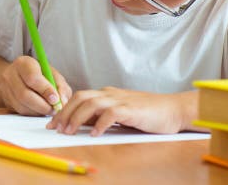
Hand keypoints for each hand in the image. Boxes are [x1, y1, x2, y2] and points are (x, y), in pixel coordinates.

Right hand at [0, 56, 71, 115]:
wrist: (18, 75)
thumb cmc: (39, 73)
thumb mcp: (52, 74)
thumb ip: (60, 86)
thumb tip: (62, 102)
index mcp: (23, 63)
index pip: (32, 78)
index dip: (45, 90)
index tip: (56, 99)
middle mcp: (10, 74)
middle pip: (25, 95)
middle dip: (43, 105)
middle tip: (55, 109)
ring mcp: (5, 88)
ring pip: (22, 105)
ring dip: (39, 111)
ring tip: (49, 109)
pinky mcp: (5, 100)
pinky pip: (20, 111)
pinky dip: (33, 113)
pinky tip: (40, 109)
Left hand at [46, 87, 187, 135]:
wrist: (174, 110)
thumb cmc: (148, 114)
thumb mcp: (120, 113)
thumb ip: (103, 115)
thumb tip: (82, 124)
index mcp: (106, 94)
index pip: (79, 97)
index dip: (64, 109)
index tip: (53, 123)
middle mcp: (110, 94)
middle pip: (80, 98)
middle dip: (65, 113)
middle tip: (56, 128)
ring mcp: (121, 100)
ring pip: (91, 104)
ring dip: (77, 118)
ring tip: (69, 132)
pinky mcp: (132, 110)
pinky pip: (111, 114)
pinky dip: (100, 123)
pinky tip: (94, 134)